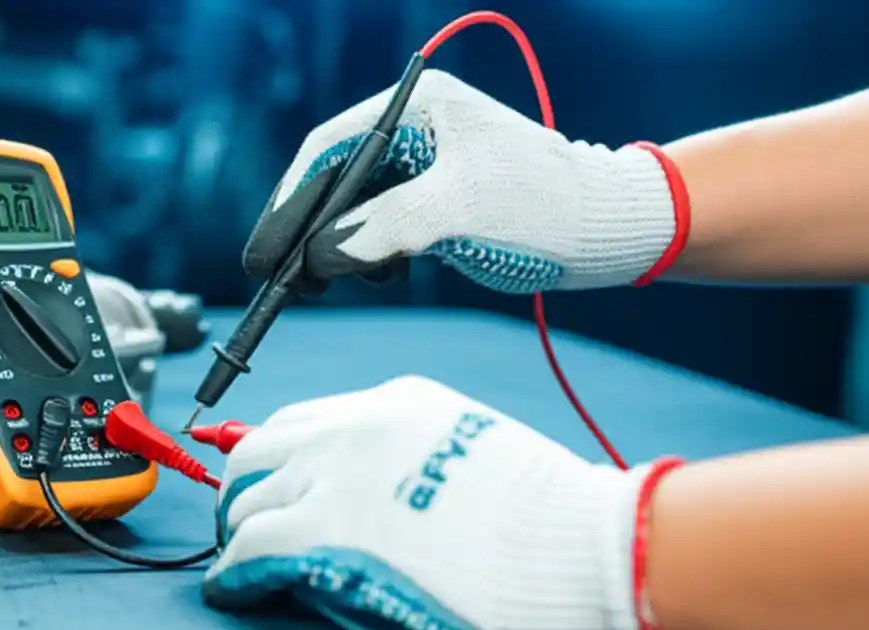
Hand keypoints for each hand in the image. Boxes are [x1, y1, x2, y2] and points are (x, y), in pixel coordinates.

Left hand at [203, 376, 667, 629]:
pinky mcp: (328, 531)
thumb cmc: (550, 510)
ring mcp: (337, 475)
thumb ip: (416, 453)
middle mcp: (354, 426)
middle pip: (259, 449)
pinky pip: (250, 548)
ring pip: (246, 499)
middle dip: (242, 488)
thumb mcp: (475, 443)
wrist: (580, 542)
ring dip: (236, 531)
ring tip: (239, 561)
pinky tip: (234, 590)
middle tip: (242, 522)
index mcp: (394, 402)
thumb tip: (379, 490)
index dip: (275, 457)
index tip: (267, 483)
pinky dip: (232, 571)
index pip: (303, 421)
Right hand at [243, 70, 683, 292]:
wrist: (603, 229)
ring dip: (335, 248)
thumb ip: (385, 226)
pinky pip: (379, 229)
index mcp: (417, 108)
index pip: (329, 147)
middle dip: (306, 231)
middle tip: (274, 277)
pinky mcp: (435, 205)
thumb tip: (319, 257)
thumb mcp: (459, 209)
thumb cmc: (542, 202)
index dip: (290, 199)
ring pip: (353, 210)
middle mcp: (414, 132)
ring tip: (323, 283)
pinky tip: (378, 275)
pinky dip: (367, 256)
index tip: (265, 249)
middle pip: (334, 180)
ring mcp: (423, 170)